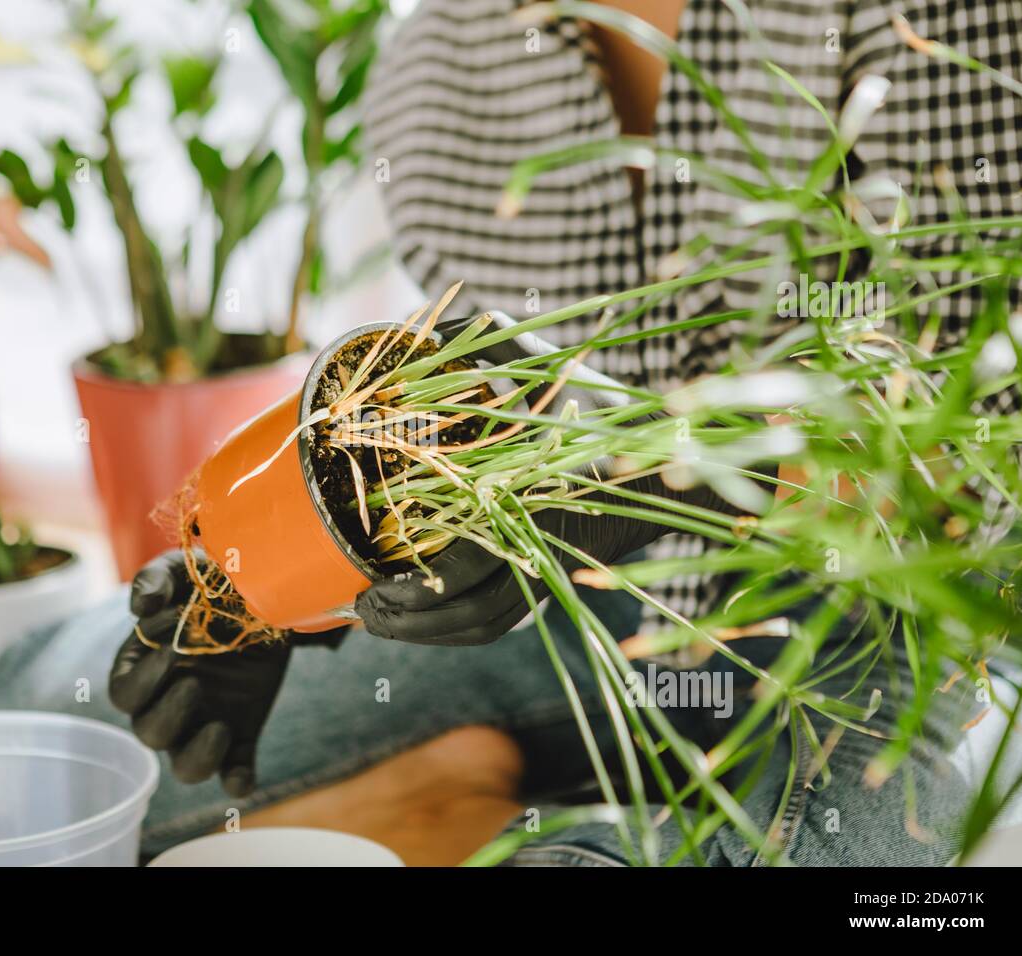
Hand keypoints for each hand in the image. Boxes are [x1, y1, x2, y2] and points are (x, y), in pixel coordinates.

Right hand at [108, 550, 289, 796]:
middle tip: (195, 683)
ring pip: (185, 767)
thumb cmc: (213, 579)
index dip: (142, 682)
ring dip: (197, 757)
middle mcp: (168, 702)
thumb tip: (141, 606)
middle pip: (148, 734)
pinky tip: (243, 777)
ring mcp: (204, 721)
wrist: (269, 591)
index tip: (171, 653)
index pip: (123, 694)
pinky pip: (234, 771)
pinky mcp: (242, 731)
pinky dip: (237, 780)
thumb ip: (156, 577)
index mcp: (144, 667)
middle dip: (168, 716)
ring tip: (221, 727)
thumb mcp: (185, 568)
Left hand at [355, 312, 730, 645]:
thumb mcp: (546, 365)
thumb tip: (425, 333)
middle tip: (362, 610)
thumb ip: (489, 345)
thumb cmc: (598, 409)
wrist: (658, 462)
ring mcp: (544, 570)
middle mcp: (537, 545)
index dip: (414, 587)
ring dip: (425, 634)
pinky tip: (417, 622)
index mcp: (529, 501)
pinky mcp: (545, 582)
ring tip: (378, 622)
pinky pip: (497, 624)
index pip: (463, 567)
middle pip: (466, 612)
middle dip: (408, 621)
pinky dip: (453, 632)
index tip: (372, 582)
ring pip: (481, 627)